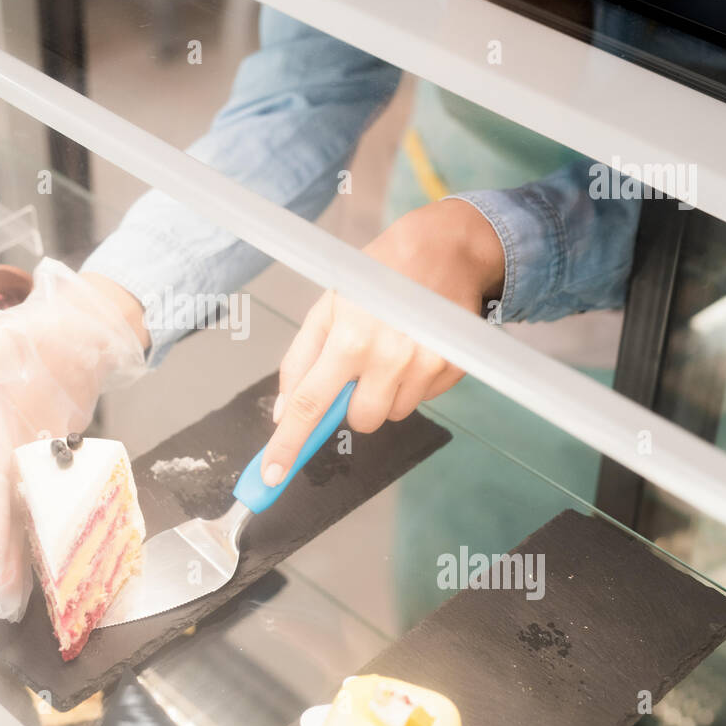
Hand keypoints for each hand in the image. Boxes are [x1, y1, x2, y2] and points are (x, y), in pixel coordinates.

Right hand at [0, 259, 146, 619]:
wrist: (69, 329)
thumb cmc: (37, 333)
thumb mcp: (2, 343)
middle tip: (7, 607)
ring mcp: (9, 459)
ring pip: (11, 517)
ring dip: (15, 558)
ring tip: (21, 602)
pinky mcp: (31, 462)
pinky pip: (32, 504)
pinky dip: (36, 534)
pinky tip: (47, 563)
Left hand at [260, 198, 503, 485]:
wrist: (444, 249)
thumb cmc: (377, 275)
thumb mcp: (327, 307)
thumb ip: (300, 361)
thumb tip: (284, 411)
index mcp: (349, 338)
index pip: (310, 404)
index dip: (289, 444)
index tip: (271, 475)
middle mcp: (390, 355)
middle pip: (360, 421)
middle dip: (353, 403)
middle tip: (360, 365)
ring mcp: (427, 364)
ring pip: (393, 414)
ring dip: (385, 393)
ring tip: (392, 349)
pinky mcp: (454, 368)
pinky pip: (423, 400)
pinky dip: (413, 384)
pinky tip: (415, 347)